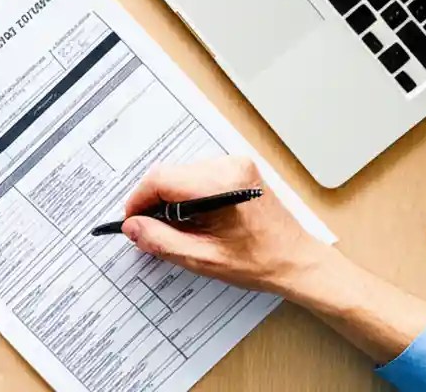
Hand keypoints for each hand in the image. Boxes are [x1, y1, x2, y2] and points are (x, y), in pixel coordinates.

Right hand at [121, 157, 334, 294]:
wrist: (295, 260)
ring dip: (171, 198)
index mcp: (221, 184)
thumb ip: (162, 241)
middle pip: (170, 174)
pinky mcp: (239, 168)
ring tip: (177, 228)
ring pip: (182, 173)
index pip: (161, 179)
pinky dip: (187, 193)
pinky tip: (194, 218)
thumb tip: (133, 227)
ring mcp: (236, 164)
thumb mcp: (203, 259)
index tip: (130, 221)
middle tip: (150, 230)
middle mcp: (229, 166)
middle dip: (154, 201)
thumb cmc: (259, 262)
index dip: (139, 200)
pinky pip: (198, 174)